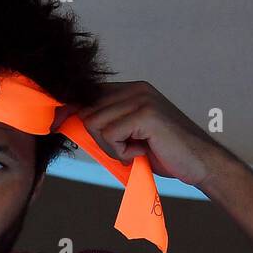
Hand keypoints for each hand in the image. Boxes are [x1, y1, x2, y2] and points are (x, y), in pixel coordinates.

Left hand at [56, 81, 225, 188]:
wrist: (199, 163)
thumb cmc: (164, 153)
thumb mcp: (129, 136)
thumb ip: (106, 125)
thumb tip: (69, 124)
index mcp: (131, 90)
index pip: (87, 94)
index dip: (67, 110)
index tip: (53, 125)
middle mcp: (135, 88)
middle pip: (87, 113)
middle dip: (98, 140)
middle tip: (127, 151)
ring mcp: (140, 98)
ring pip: (95, 125)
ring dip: (112, 148)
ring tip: (136, 151)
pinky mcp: (144, 114)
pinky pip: (109, 136)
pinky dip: (122, 153)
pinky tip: (143, 152)